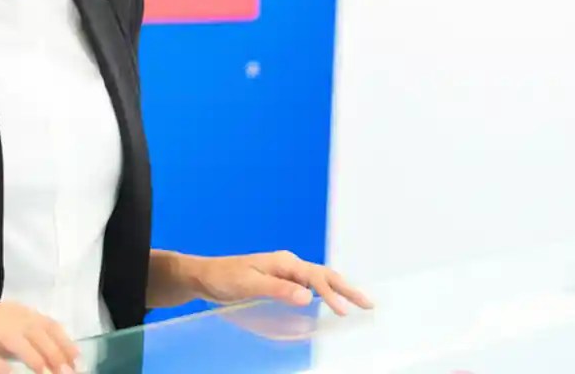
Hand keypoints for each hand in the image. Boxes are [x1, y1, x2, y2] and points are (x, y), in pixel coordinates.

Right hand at [0, 302, 80, 373]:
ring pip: (13, 339)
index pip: (46, 323)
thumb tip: (60, 359)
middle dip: (53, 352)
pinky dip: (0, 366)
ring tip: (45, 373)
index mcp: (13, 312)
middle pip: (33, 330)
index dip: (63, 341)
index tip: (76, 361)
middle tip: (65, 372)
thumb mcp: (6, 337)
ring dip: (32, 356)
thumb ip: (30, 341)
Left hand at [188, 250, 373, 316]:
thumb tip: (308, 296)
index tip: (344, 312)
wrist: (206, 276)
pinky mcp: (281, 280)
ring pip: (319, 279)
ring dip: (339, 289)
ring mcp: (285, 271)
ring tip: (357, 302)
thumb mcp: (250, 285)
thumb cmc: (225, 278)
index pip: (315, 278)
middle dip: (347, 289)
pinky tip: (330, 301)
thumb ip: (278, 290)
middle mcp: (288, 264)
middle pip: (324, 275)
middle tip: (368, 304)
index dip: (331, 295)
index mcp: (284, 262)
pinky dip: (324, 291)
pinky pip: (309, 284)